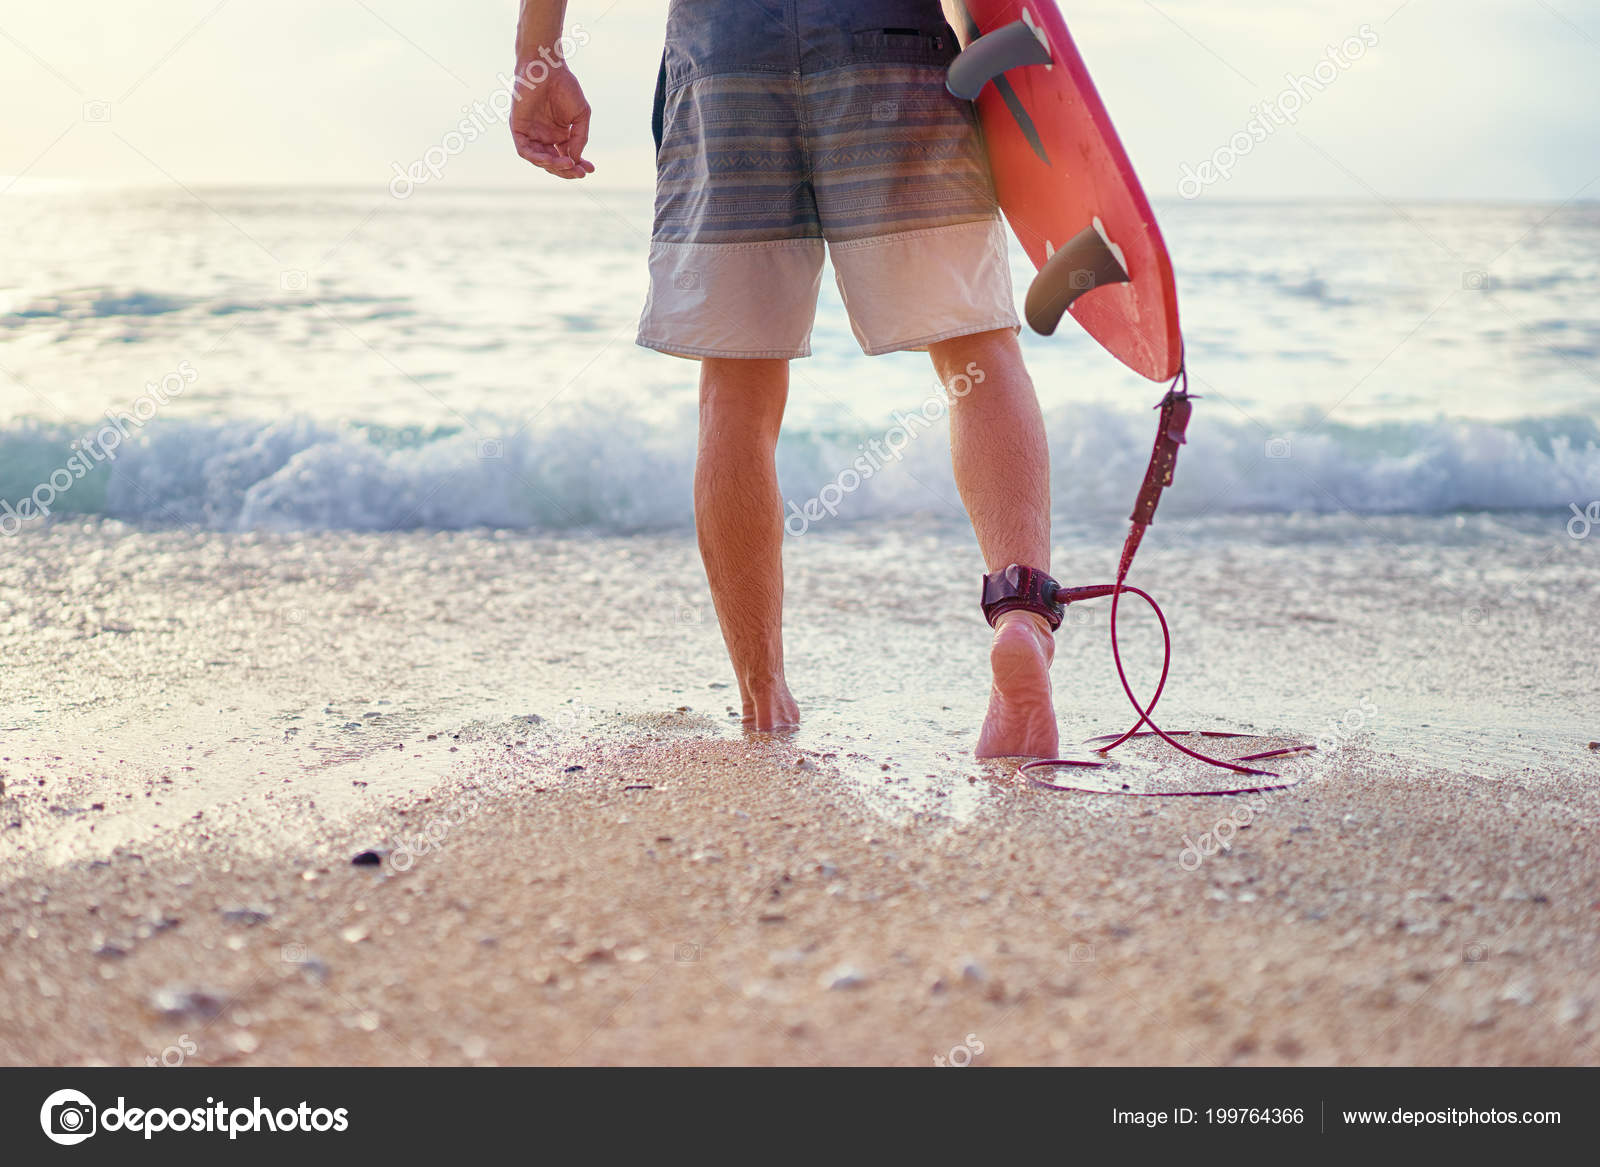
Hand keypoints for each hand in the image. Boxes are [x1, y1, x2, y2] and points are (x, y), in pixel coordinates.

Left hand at [510, 64, 594, 178]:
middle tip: (580, 172)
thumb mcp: (580, 115)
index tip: (591, 169)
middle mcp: (543, 137)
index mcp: (558, 135)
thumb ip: (579, 138)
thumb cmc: (565, 86)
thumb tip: (576, 159)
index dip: (578, 166)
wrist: (546, 67)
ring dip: (554, 166)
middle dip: (567, 170)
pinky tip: (551, 159)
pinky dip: (537, 158)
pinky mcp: (518, 129)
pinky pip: (525, 151)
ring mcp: (530, 134)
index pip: (566, 158)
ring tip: (568, 164)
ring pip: (539, 160)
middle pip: (553, 163)